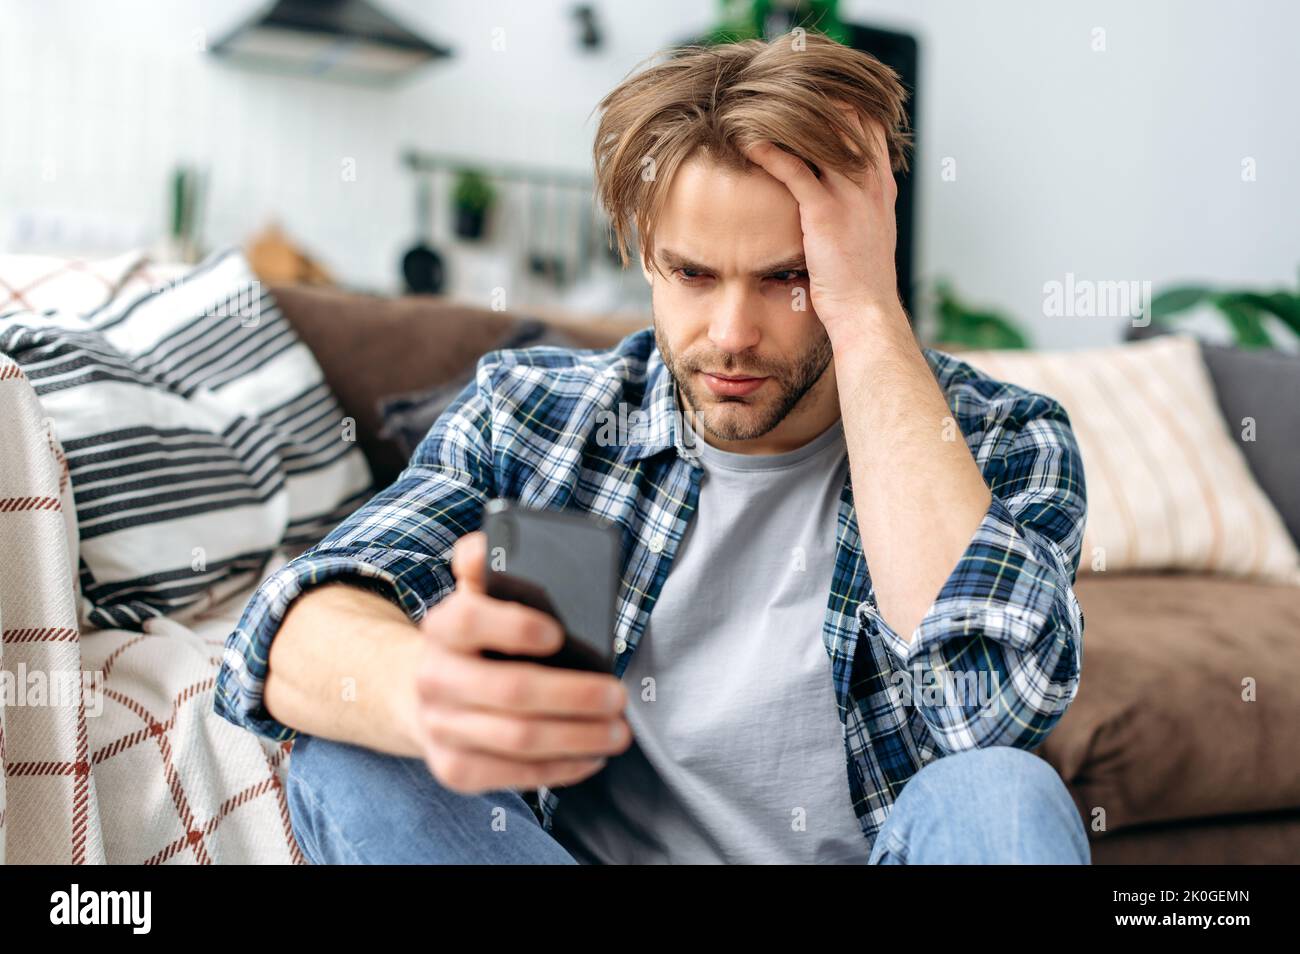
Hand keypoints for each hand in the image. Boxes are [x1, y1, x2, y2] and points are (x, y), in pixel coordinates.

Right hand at [403, 530, 630, 794]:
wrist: (425, 693)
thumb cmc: (477, 639)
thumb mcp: (479, 597)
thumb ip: (486, 565)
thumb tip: (487, 546)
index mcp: (442, 627)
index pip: (468, 619)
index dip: (512, 625)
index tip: (558, 633)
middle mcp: (434, 678)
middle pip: (510, 689)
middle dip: (573, 694)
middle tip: (618, 695)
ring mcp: (441, 728)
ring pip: (518, 739)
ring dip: (579, 737)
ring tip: (618, 731)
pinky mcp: (454, 769)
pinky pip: (514, 775)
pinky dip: (561, 769)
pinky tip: (591, 756)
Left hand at [742, 106, 901, 339]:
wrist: (866, 313)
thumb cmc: (859, 282)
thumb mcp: (867, 234)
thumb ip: (856, 205)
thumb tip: (832, 193)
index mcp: (880, 183)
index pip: (867, 121)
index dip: (839, 101)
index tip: (807, 93)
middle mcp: (869, 180)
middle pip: (847, 115)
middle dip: (813, 97)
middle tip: (775, 87)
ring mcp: (849, 194)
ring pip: (820, 134)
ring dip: (786, 117)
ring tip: (755, 105)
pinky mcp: (824, 212)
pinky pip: (794, 169)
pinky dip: (768, 151)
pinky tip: (747, 142)